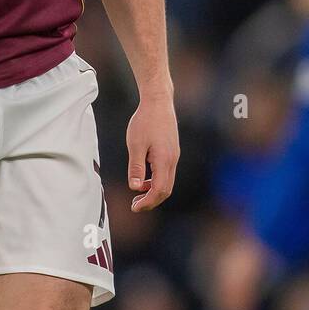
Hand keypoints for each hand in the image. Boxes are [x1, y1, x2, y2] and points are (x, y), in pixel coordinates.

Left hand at [126, 91, 178, 211]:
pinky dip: (156, 181)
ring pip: (167, 182)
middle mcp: (172, 160)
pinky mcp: (172, 151)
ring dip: (153, 191)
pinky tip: (144, 179)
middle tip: (135, 205)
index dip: (147, 202)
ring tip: (138, 194)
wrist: (158, 102)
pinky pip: (166, 173)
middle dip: (151, 201)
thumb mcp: (135, 144)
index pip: (159, 190)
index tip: (134, 207)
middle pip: (166, 190)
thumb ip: (136, 167)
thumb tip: (135, 187)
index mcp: (164, 160)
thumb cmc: (145, 121)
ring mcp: (174, 156)